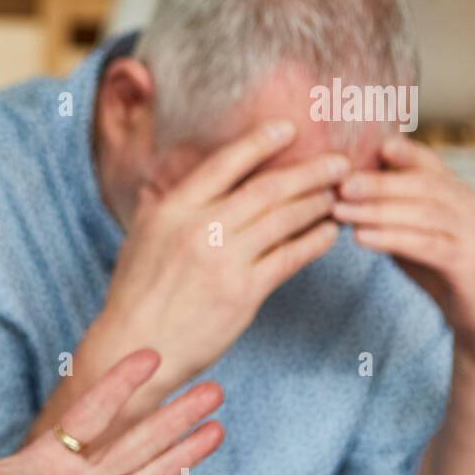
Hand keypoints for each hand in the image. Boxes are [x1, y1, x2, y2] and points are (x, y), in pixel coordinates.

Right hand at [90, 121, 345, 393]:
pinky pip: (289, 259)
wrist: (138, 346)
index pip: (224, 164)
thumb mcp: (138, 239)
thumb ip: (156, 207)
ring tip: (337, 194)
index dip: (260, 142)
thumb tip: (162, 182)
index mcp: (172, 210)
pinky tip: (329, 233)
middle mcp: (199, 229)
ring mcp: (223, 261)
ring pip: (283, 221)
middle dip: (308, 172)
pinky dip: (313, 242)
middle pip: (266, 189)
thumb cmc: (135, 294)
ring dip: (316, 203)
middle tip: (339, 162)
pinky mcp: (243, 293)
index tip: (289, 129)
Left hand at [334, 135, 474, 355]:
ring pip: (423, 213)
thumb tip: (344, 188)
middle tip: (341, 184)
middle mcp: (472, 205)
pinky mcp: (471, 262)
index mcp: (459, 192)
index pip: (431, 162)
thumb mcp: (415, 230)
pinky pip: (426, 245)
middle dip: (378, 183)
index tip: (370, 146)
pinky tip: (361, 238)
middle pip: (423, 185)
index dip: (403, 151)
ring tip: (340, 211)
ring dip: (377, 211)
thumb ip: (392, 209)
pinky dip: (391, 238)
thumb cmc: (441, 266)